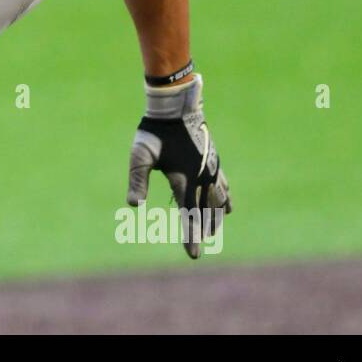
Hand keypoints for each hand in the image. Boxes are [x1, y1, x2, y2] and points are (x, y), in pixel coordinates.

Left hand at [125, 74, 231, 258]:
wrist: (176, 106)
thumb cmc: (154, 132)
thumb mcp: (140, 155)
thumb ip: (137, 180)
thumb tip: (133, 205)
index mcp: (184, 178)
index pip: (189, 214)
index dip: (191, 236)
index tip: (194, 255)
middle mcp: (202, 176)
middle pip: (207, 210)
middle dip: (204, 228)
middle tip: (202, 245)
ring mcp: (211, 168)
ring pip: (219, 199)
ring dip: (216, 216)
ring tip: (214, 230)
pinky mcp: (214, 160)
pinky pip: (224, 184)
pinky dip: (225, 198)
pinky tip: (228, 206)